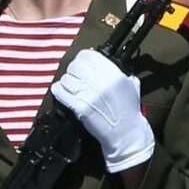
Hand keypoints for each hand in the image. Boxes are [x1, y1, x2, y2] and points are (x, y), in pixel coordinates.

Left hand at [50, 48, 154, 172]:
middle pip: (75, 66)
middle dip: (73, 71)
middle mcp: (100, 81)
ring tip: (70, 87)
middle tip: (75, 77)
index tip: (82, 64)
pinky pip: (60, 92)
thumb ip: (117, 71)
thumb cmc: (128, 109)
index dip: (82, 58)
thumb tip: (100, 60)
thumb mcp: (130, 84)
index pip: (88, 55)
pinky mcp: (79, 107)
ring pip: (66, 78)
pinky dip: (58, 91)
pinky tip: (61, 92)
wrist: (125, 132)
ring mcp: (88, 94)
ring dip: (66, 82)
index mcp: (113, 73)